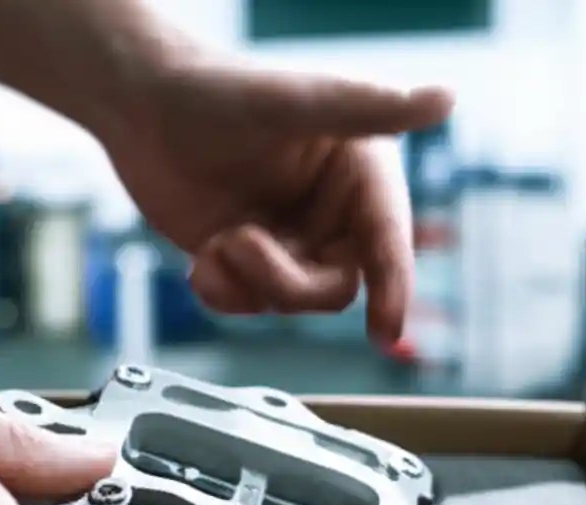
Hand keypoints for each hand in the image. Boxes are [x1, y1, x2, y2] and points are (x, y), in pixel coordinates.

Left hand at [103, 57, 452, 347]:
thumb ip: (367, 108)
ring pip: (290, 300)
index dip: (393, 289)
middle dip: (286, 280)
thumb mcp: (294, 102)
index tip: (386, 334)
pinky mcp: (246, 258)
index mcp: (360, 173)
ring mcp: (288, 238)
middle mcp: (330, 211)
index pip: (388, 241)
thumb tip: (445, 98)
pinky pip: (249, 304)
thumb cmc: (216, 89)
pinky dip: (224, 294)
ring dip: (248, 282)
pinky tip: (201, 262)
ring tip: (216, 242)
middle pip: (335, 285)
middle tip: (238, 244)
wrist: (140, 106)